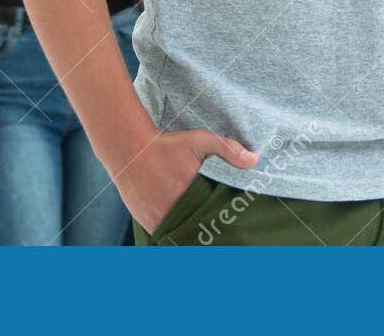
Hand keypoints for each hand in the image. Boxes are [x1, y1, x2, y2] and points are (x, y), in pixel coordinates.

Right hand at [114, 127, 257, 235]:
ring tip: (207, 242)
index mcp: (191, 195)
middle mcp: (174, 212)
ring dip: (193, 239)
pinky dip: (176, 239)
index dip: (224, 227)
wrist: (129, 150)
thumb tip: (254, 160)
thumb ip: (227, 149)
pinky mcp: (148, 223)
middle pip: (198, 233)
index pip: (214, 221)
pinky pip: (166, 238)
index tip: (235, 231)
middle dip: (210, 236)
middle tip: (225, 240)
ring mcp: (159, 220)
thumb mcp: (200, 140)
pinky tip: (187, 239)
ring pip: (181, 238)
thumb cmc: (167, 145)